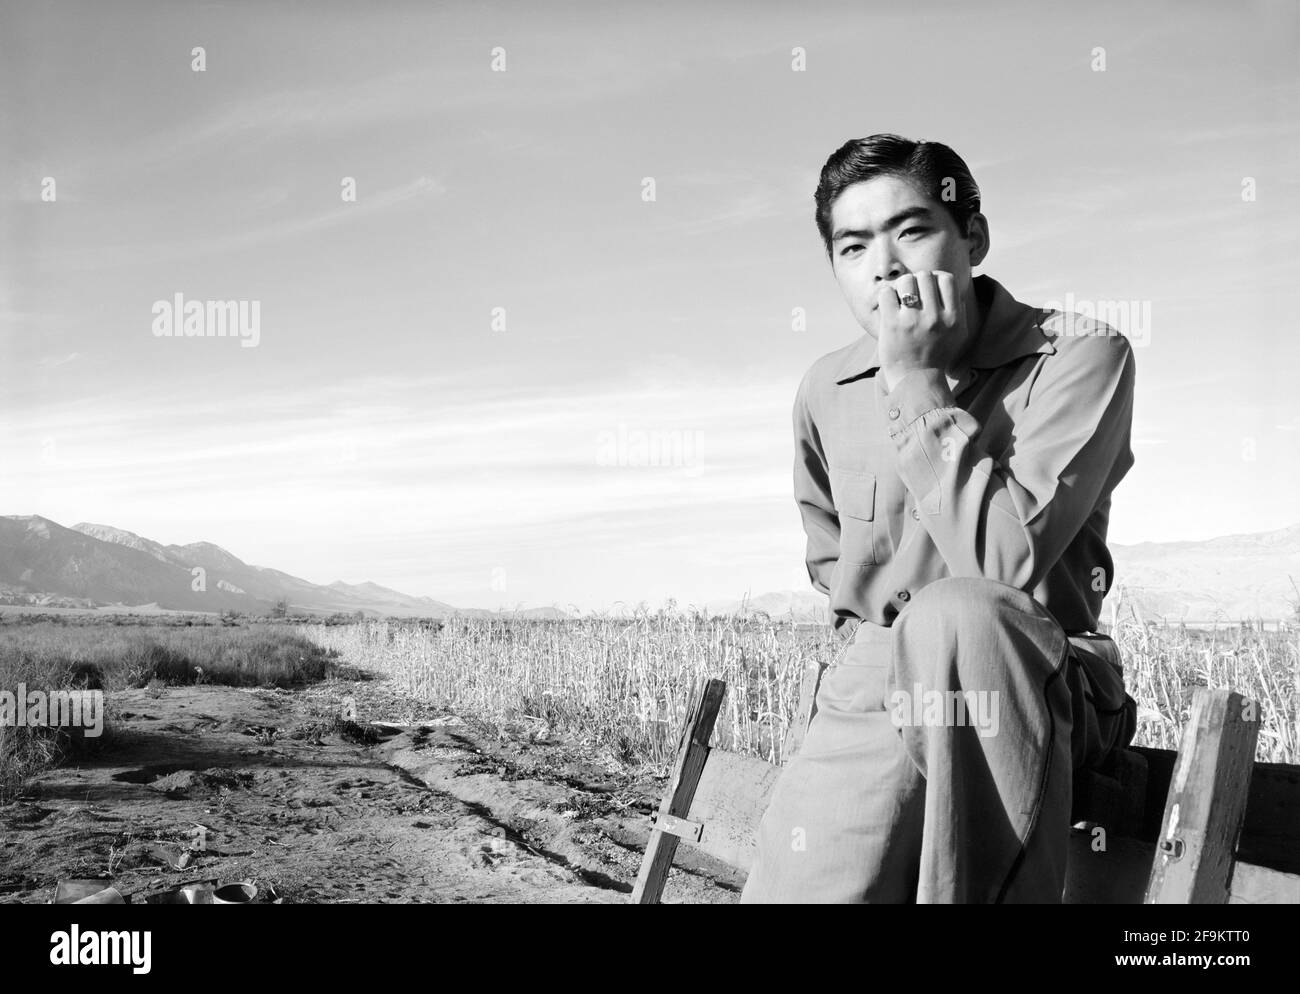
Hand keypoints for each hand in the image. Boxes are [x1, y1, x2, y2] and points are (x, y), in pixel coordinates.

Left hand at [877, 271, 970, 390]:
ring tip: (900, 300)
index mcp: (953, 318)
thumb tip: (948, 282)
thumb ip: (958, 308)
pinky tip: (890, 307)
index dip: (935, 279)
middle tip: (912, 296)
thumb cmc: (936, 354)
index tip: (928, 290)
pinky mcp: (892, 324)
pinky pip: (887, 293)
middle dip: (917, 281)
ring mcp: (913, 320)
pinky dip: (887, 296)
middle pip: (925, 276)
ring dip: (901, 287)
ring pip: (906, 280)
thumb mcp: (958, 333)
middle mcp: (935, 318)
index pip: (946, 278)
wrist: (915, 381)